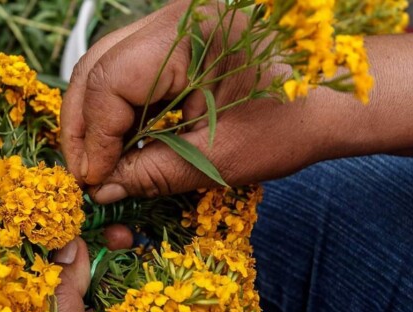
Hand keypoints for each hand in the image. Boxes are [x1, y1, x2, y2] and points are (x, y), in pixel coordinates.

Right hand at [62, 2, 412, 203]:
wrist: (332, 101)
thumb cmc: (288, 125)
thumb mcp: (218, 159)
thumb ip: (151, 173)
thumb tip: (101, 191)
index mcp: (190, 34)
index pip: (111, 82)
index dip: (93, 138)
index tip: (91, 182)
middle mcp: (172, 18)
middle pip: (94, 65)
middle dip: (80, 126)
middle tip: (81, 174)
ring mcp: (170, 25)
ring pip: (102, 66)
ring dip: (91, 118)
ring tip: (94, 163)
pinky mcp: (172, 42)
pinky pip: (124, 71)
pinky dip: (113, 110)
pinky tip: (115, 143)